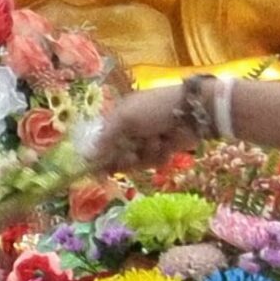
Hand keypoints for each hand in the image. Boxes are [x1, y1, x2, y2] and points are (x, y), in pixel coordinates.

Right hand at [85, 83, 199, 173]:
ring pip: (136, 161)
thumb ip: (105, 137)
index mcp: (119, 117)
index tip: (97, 171)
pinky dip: (159, 156)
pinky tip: (166, 145)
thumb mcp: (125, 118)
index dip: (100, 157)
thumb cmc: (154, 108)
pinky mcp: (162, 149)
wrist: (192, 111)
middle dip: (126, 157)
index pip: (102, 141)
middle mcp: (130, 129)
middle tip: (133, 154)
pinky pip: (152, 162)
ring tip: (156, 142)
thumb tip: (87, 156)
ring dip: (145, 154)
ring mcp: (146, 140)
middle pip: (118, 155)